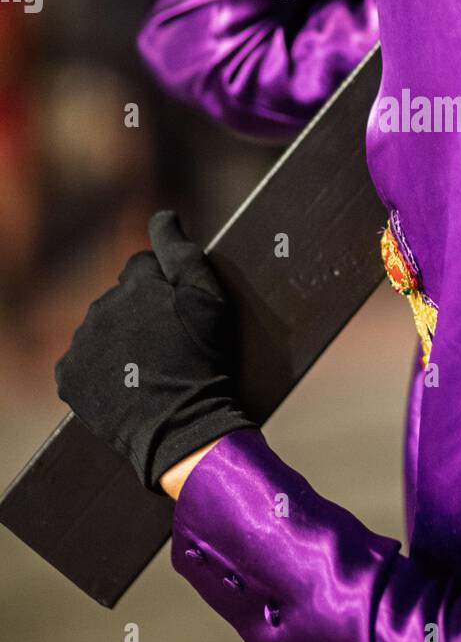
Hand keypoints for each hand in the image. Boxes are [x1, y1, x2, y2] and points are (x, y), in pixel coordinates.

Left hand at [55, 211, 257, 493]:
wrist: (182, 427)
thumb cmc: (203, 361)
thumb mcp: (209, 300)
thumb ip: (183, 252)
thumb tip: (164, 214)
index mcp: (135, 284)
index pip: (144, 267)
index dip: (165, 287)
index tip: (179, 313)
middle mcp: (102, 307)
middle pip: (121, 297)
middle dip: (140, 312)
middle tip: (166, 344)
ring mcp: (82, 343)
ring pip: (100, 328)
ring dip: (119, 339)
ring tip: (146, 368)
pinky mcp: (69, 377)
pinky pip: (81, 362)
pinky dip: (98, 369)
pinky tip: (124, 384)